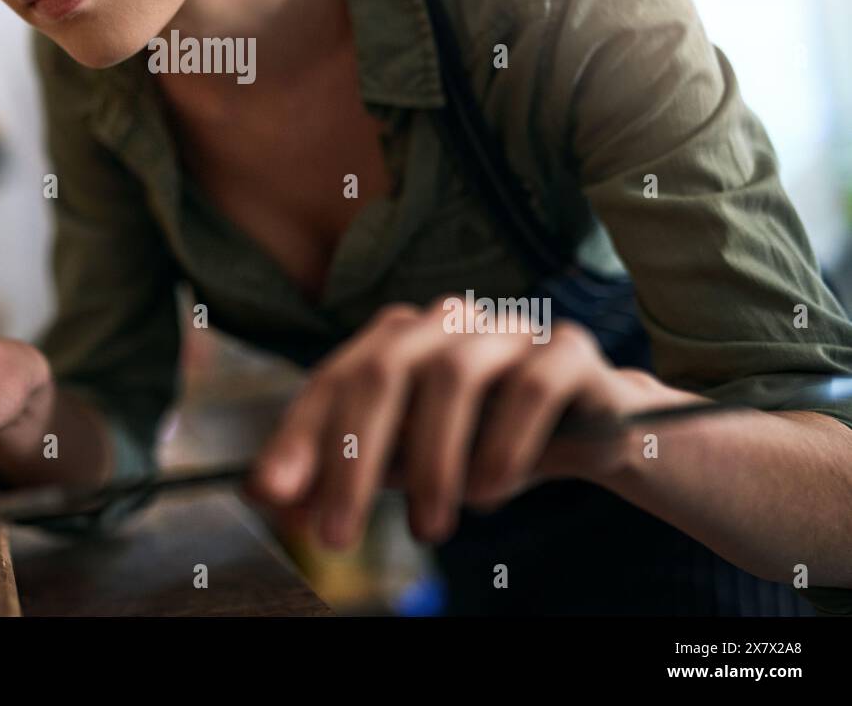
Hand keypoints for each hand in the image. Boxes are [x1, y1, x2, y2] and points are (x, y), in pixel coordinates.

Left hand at [243, 299, 663, 548]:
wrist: (592, 431)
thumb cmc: (481, 441)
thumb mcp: (404, 461)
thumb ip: (341, 468)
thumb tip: (266, 495)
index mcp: (399, 338)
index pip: (334, 377)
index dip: (298, 434)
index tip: (274, 494)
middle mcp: (445, 321)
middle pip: (383, 370)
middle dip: (353, 458)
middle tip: (337, 536)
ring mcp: (507, 328)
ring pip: (453, 375)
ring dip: (433, 461)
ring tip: (429, 527)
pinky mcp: (567, 349)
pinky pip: (532, 385)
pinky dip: (504, 444)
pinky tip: (490, 492)